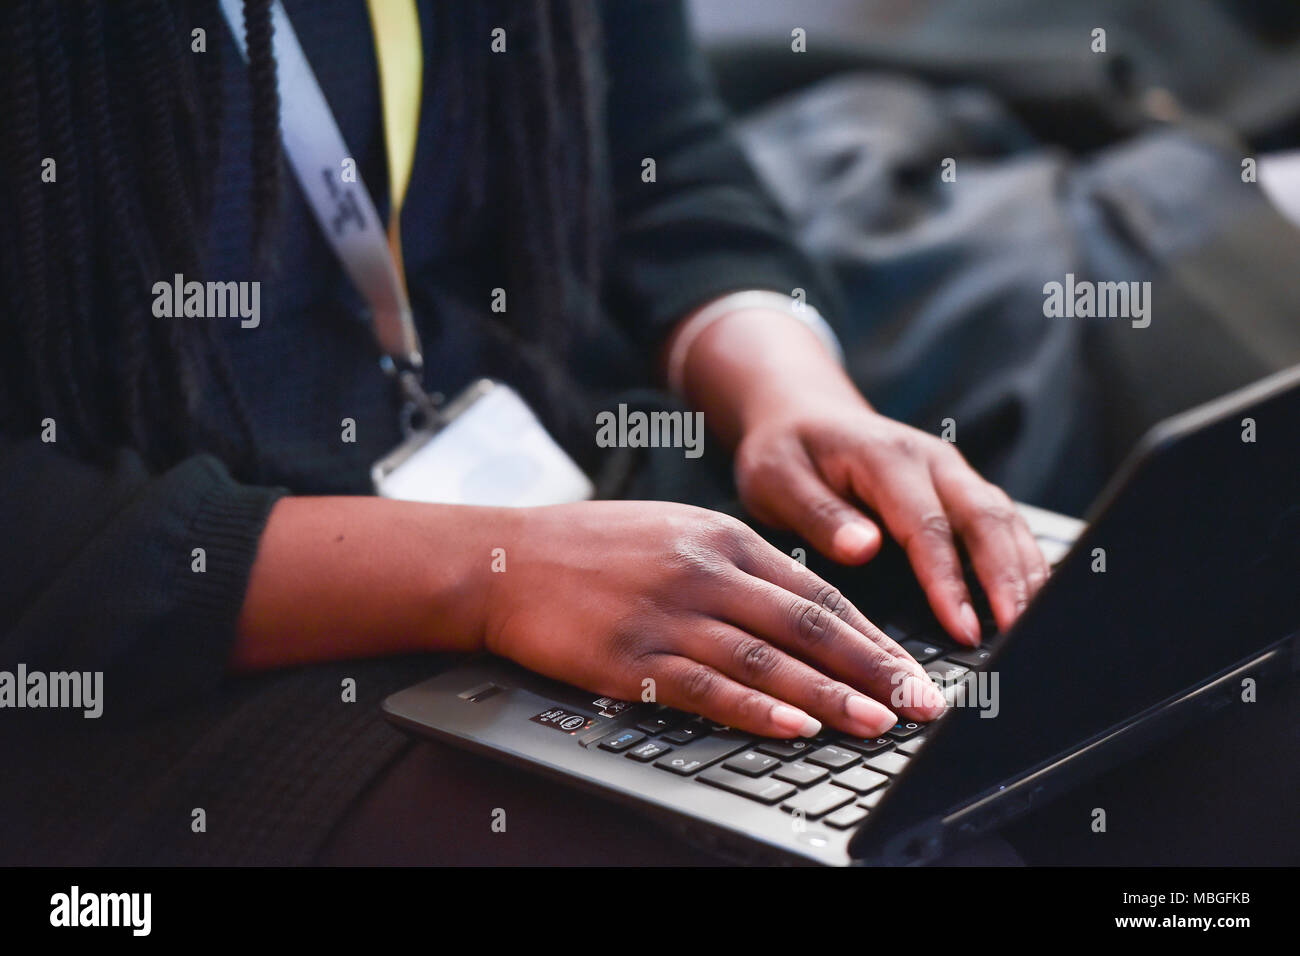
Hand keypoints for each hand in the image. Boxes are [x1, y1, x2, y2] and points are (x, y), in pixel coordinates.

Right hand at [485, 501, 947, 737]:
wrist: (505, 559)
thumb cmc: (591, 547)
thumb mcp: (675, 529)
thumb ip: (737, 563)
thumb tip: (802, 605)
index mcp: (723, 537)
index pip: (819, 592)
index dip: (872, 636)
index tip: (911, 667)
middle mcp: (706, 571)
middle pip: (809, 625)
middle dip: (874, 670)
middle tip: (922, 702)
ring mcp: (670, 614)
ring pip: (770, 659)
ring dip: (832, 696)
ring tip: (879, 723)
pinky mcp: (634, 657)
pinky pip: (710, 687)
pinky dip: (759, 709)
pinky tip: (796, 727)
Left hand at [734, 399, 1049, 645]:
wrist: (800, 413)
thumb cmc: (784, 452)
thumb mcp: (776, 480)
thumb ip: (819, 515)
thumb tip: (864, 550)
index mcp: (885, 457)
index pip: (927, 525)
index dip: (949, 581)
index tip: (964, 630)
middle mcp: (931, 459)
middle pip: (986, 519)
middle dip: (1008, 580)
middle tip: (1022, 636)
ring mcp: (952, 472)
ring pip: (1005, 520)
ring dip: (1026, 572)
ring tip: (1038, 627)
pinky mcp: (960, 488)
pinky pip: (1003, 523)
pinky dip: (1022, 560)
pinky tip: (1032, 600)